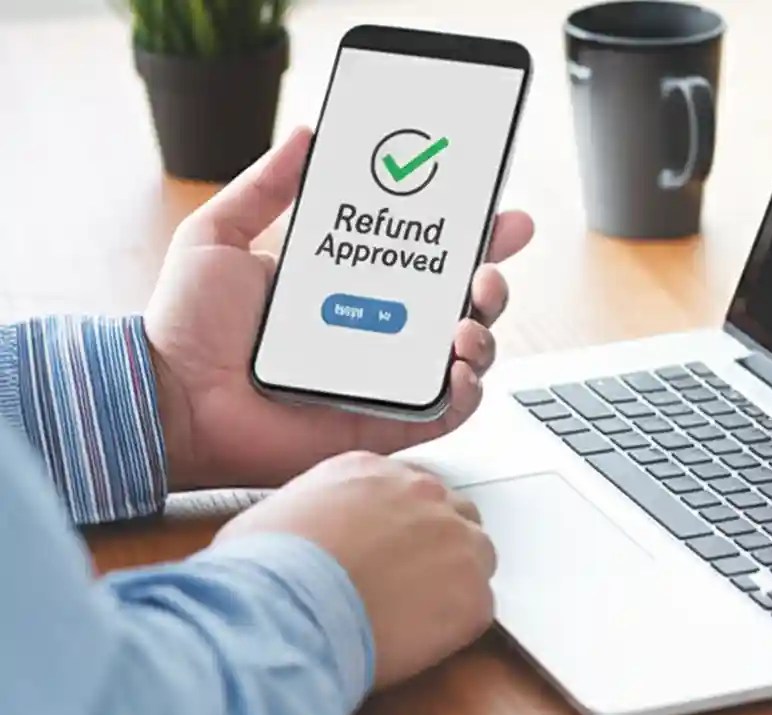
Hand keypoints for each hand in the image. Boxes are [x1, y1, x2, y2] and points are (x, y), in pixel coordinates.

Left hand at [145, 127, 533, 490]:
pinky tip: (459, 369)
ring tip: (467, 323)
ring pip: (467, 354)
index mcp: (352, 284)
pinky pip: (450, 411)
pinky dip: (469, 391)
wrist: (171, 396)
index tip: (500, 215)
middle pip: (461, 303)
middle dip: (491, 282)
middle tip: (485, 272)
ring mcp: (387, 378)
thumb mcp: (221, 234)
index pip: (427, 256)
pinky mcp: (387, 423)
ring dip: (485, 333)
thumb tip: (307, 134)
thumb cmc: (187, 326)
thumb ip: (265, 185)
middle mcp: (378, 330)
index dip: (473, 236)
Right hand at [214, 451, 495, 686]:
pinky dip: (456, 623)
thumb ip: (310, 511)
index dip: (399, 522)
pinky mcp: (472, 592)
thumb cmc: (267, 571)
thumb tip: (306, 532)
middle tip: (408, 576)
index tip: (388, 544)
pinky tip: (421, 637)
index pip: (407, 488)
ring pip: (475, 554)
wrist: (287, 609)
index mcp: (370, 469)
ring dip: (453, 578)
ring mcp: (454, 539)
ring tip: (416, 610)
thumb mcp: (275, 515)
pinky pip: (478, 606)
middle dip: (436, 542)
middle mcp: (420, 493)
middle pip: (451, 512)